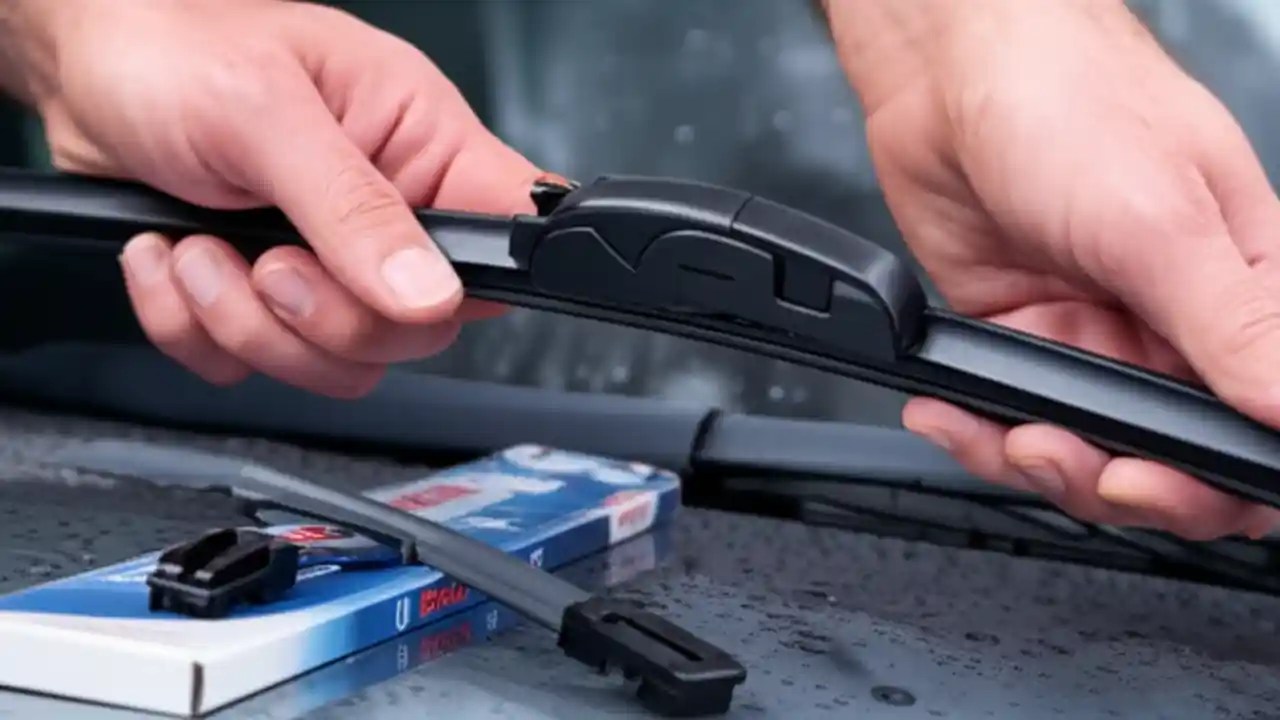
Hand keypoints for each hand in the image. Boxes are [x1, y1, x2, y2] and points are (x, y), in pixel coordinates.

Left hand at [25, 0, 543, 396]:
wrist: (83, 64)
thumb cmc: (176, 48)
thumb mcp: (266, 114)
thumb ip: (352, 209)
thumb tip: (428, 293)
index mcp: (422, 143)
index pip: (506, 235)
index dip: (472, 284)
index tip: (402, 291)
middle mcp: (389, 209)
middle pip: (415, 330)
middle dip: (323, 317)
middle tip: (266, 260)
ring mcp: (329, 262)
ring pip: (338, 364)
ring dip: (245, 325)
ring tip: (199, 249)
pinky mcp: (267, 297)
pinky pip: (256, 366)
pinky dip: (195, 329)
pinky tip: (172, 259)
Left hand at [828, 0, 1279, 538]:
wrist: (952, 74)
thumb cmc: (1072, 101)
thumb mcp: (1160, 217)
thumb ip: (1226, 321)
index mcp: (1245, 290)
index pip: (1265, 419)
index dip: (1229, 476)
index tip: (1181, 484)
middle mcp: (1174, 323)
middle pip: (1176, 458)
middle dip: (1134, 486)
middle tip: (1099, 472)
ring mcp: (1094, 334)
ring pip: (1087, 451)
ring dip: (1049, 465)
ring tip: (1014, 435)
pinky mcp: (1023, 335)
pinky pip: (1009, 414)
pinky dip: (978, 432)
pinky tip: (954, 418)